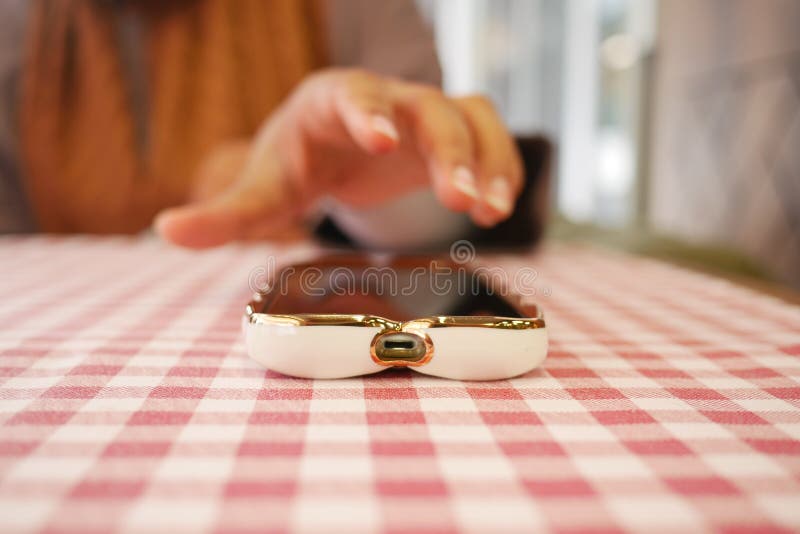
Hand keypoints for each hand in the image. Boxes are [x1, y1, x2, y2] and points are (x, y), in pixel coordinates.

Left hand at [155, 69, 523, 247]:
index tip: (384, 142)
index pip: (353, 96)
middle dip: (448, 150)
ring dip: (488, 159)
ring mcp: (425, 113)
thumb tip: (167, 231)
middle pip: (428, 107)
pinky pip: (490, 136)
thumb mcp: (264, 187)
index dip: (370, 113)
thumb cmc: (299, 161)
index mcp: (331, 103)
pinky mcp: (454, 133)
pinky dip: (502, 166)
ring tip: (491, 209)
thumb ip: (224, 213)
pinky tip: (498, 204)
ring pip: (471, 116)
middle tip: (460, 200)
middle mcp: (387, 100)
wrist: (337, 146)